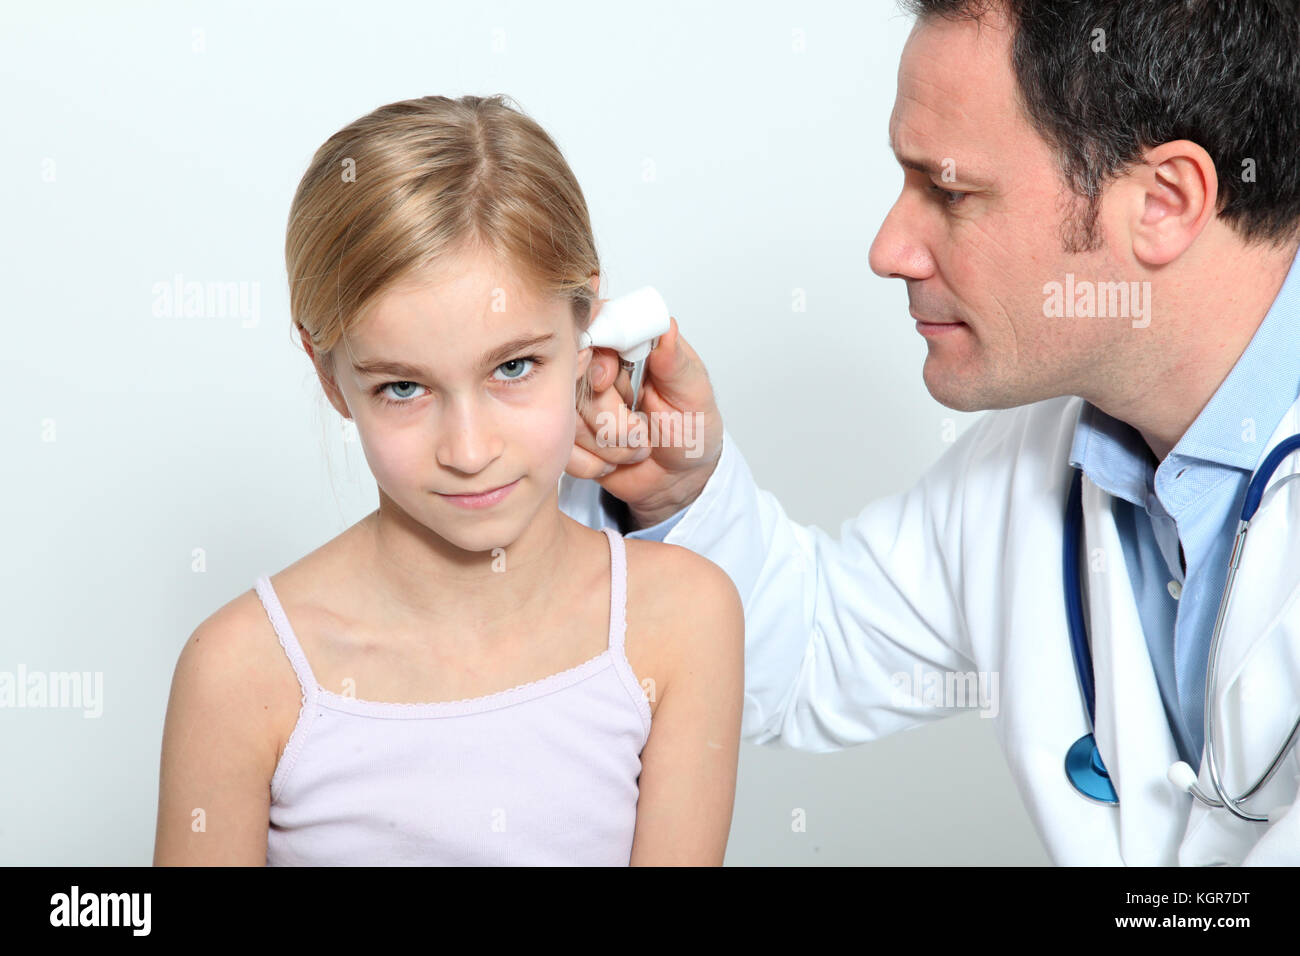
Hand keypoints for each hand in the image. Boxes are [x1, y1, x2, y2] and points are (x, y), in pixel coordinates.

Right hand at [567, 306, 723, 528]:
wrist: (681, 475)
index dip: (595, 359)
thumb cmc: (692, 428)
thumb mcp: (694, 394)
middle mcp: (600, 371)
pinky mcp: (569, 436)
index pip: (595, 333)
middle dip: (608, 415)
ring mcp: (580, 404)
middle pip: (574, 379)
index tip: (608, 380)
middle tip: (642, 431)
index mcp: (630, 348)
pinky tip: (616, 462)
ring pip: (568, 417)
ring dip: (608, 444)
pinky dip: (592, 463)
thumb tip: (668, 328)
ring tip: (638, 447)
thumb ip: (676, 363)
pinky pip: (564, 449)